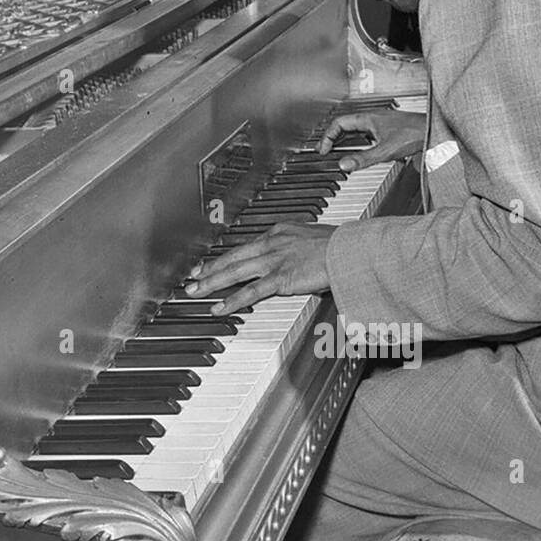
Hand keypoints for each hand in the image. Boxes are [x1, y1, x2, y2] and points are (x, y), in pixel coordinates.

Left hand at [185, 222, 335, 314]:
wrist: (350, 249)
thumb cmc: (339, 246)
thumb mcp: (312, 241)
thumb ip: (296, 250)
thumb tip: (292, 261)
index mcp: (279, 233)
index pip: (243, 247)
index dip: (223, 257)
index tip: (208, 264)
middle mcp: (272, 243)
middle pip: (233, 258)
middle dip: (208, 270)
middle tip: (191, 279)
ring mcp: (275, 260)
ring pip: (235, 272)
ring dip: (212, 283)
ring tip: (195, 293)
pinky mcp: (281, 277)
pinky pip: (252, 291)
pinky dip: (233, 300)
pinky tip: (220, 308)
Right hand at [319, 110, 423, 171]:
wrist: (431, 131)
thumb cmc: (414, 134)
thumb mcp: (384, 151)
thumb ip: (363, 158)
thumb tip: (344, 164)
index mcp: (367, 118)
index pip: (338, 123)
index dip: (328, 136)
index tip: (323, 149)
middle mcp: (372, 117)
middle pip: (345, 125)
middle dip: (333, 137)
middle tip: (326, 151)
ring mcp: (379, 122)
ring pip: (355, 128)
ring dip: (345, 138)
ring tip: (338, 150)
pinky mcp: (387, 128)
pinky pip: (365, 132)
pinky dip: (357, 141)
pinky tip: (360, 150)